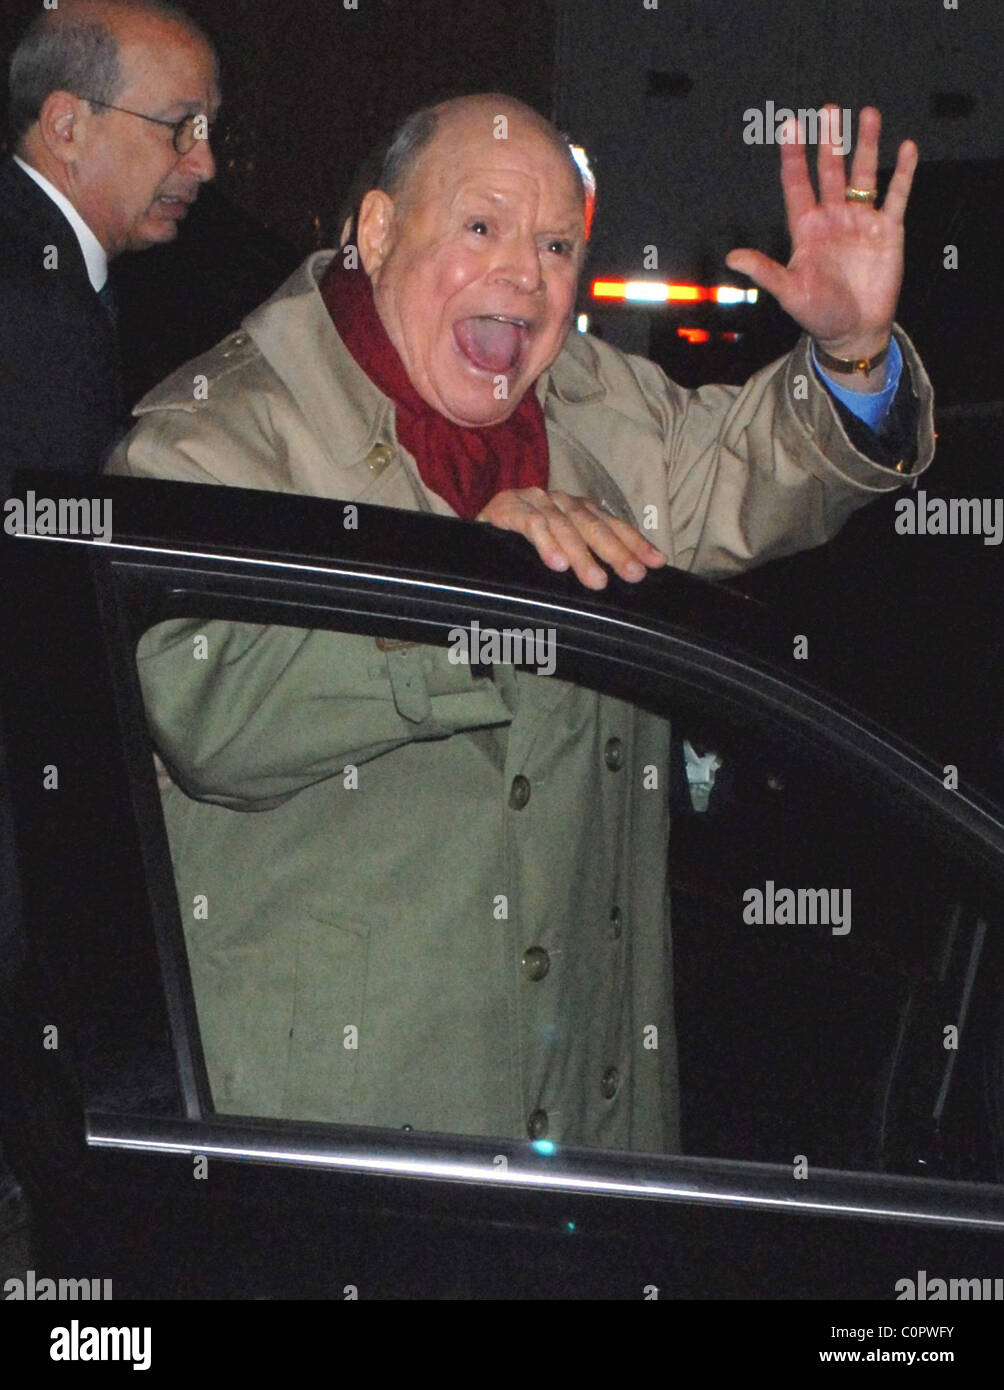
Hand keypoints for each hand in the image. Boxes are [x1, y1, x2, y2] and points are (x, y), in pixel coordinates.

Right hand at [477, 488, 666, 590]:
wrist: (466, 537)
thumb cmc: (516, 548)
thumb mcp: (555, 552)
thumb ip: (582, 558)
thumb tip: (615, 583)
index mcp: (574, 508)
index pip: (610, 523)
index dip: (634, 541)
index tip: (656, 562)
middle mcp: (558, 500)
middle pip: (591, 524)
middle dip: (615, 550)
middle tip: (633, 574)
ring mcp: (532, 500)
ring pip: (563, 525)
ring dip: (581, 554)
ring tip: (596, 581)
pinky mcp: (506, 508)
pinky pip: (530, 524)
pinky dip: (545, 544)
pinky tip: (557, 564)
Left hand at [725, 106, 917, 363]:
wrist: (854, 332)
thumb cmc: (819, 314)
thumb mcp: (790, 293)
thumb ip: (765, 271)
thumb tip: (732, 258)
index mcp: (807, 229)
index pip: (797, 184)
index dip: (794, 156)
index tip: (791, 126)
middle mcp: (833, 218)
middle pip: (830, 170)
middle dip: (830, 141)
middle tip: (829, 110)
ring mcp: (860, 221)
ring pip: (863, 174)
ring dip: (865, 145)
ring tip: (866, 114)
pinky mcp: (888, 230)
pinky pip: (896, 195)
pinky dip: (903, 172)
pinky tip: (906, 148)